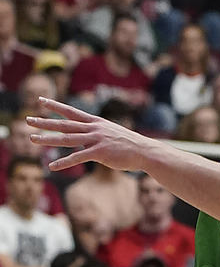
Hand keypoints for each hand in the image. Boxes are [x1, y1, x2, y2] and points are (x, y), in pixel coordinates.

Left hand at [28, 97, 152, 172]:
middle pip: (65, 124)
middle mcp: (94, 128)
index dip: (55, 106)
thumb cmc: (127, 144)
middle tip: (28, 120)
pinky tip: (51, 166)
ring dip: (48, 140)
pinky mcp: (100, 152)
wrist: (144, 150)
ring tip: (32, 139)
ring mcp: (97, 139)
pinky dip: (64, 162)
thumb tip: (82, 140)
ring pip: (67, 139)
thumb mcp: (110, 133)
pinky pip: (78, 157)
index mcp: (96, 122)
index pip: (71, 112)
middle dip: (45, 122)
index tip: (41, 100)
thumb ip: (94, 135)